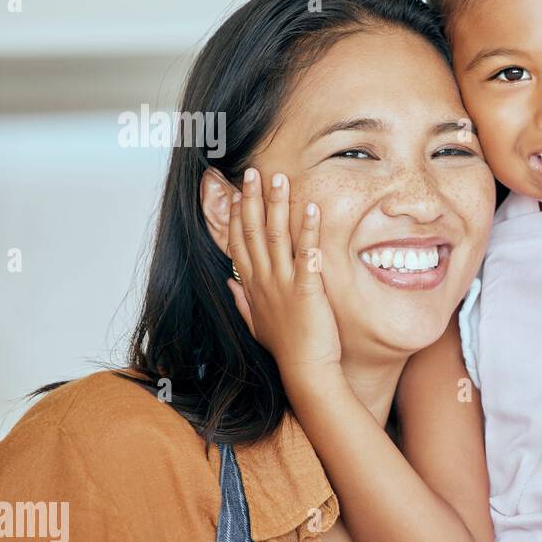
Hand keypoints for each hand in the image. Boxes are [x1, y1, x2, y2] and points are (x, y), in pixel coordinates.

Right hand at [227, 167, 341, 377]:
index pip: (238, 243)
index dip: (236, 215)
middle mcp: (263, 280)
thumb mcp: (256, 322)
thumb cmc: (285, 347)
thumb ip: (241, 300)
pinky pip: (307, 253)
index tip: (236, 192)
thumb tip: (229, 284)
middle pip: (252, 232)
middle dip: (252, 199)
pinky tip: (312, 209)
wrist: (305, 369)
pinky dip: (309, 230)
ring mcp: (283, 283)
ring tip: (278, 179)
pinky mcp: (306, 289)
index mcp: (252, 286)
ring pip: (276, 236)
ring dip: (277, 205)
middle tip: (252, 172)